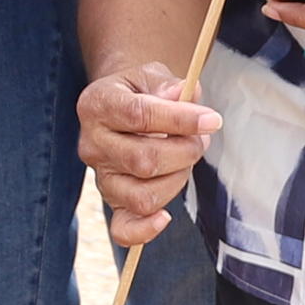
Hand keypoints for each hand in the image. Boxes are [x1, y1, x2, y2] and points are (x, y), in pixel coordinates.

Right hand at [80, 63, 217, 247]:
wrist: (120, 106)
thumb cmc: (141, 91)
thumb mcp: (152, 75)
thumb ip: (168, 85)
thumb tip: (183, 96)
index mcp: (97, 104)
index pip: (138, 115)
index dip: (179, 120)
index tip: (212, 120)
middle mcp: (92, 143)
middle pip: (142, 160)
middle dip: (184, 152)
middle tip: (200, 139)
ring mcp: (100, 176)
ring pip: (142, 196)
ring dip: (177, 180)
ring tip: (186, 160)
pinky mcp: (111, 201)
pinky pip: (123, 229)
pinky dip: (146, 229)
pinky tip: (165, 216)